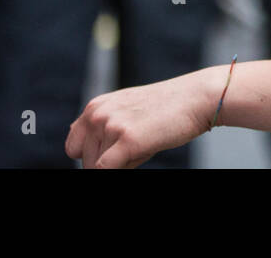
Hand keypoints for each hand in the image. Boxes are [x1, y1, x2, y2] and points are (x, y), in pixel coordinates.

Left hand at [66, 70, 217, 167]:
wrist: (196, 98)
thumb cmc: (165, 108)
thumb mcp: (126, 110)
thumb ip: (102, 127)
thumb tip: (85, 152)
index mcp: (95, 106)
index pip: (74, 146)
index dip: (92, 156)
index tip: (111, 155)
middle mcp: (97, 114)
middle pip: (86, 161)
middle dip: (108, 162)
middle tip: (136, 147)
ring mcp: (111, 126)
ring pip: (97, 168)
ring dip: (121, 165)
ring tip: (145, 144)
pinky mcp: (126, 140)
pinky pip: (105, 171)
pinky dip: (117, 172)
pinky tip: (138, 159)